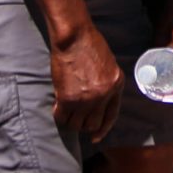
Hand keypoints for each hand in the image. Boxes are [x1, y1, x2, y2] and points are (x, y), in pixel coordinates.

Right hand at [47, 21, 124, 143]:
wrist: (75, 36)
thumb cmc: (89, 45)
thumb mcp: (108, 65)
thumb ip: (106, 84)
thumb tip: (98, 103)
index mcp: (116, 85)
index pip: (111, 116)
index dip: (103, 129)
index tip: (95, 137)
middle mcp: (104, 95)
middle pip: (92, 124)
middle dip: (83, 124)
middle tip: (75, 118)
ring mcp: (86, 98)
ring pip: (76, 124)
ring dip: (70, 120)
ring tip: (65, 110)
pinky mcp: (68, 98)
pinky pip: (61, 117)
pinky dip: (58, 115)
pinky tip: (56, 107)